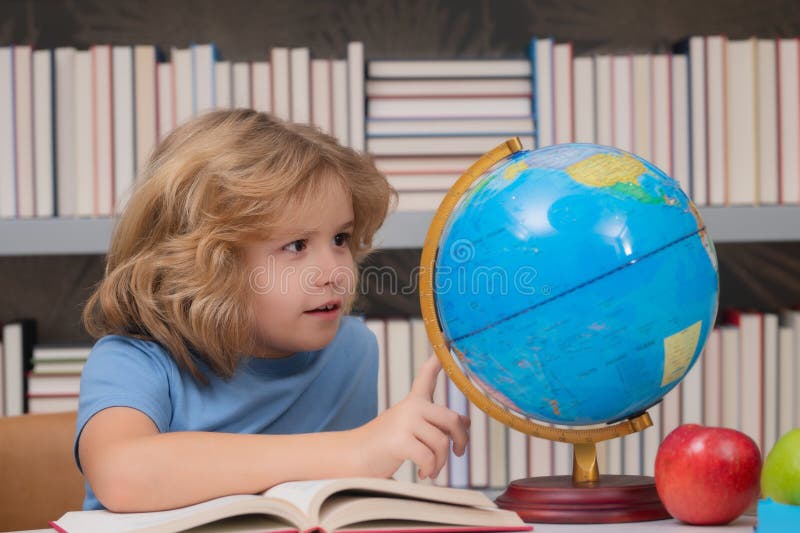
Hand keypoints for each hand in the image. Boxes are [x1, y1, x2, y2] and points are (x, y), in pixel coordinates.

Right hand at [349, 356, 470, 479]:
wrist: (354, 456)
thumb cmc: (385, 444)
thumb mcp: (413, 428)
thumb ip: (437, 422)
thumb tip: (466, 422)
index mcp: (413, 402)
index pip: (427, 377)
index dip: (439, 361)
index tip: (448, 342)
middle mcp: (411, 407)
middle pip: (452, 419)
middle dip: (462, 440)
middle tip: (459, 453)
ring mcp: (405, 422)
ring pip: (442, 443)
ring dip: (441, 462)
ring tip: (432, 470)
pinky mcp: (400, 440)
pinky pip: (429, 457)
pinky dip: (430, 469)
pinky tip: (423, 474)